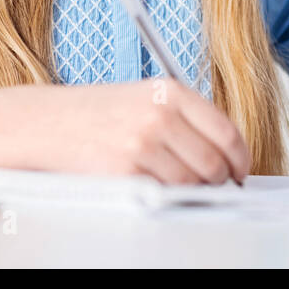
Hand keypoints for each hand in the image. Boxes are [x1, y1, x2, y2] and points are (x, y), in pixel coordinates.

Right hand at [20, 79, 250, 184]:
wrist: (48, 122)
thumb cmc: (99, 113)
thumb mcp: (148, 97)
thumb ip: (187, 118)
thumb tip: (225, 153)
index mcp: (171, 92)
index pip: (226, 132)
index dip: (240, 158)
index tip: (241, 170)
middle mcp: (160, 115)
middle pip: (214, 162)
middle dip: (220, 180)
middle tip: (216, 185)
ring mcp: (142, 144)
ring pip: (191, 182)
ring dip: (193, 191)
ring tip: (181, 184)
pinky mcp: (124, 171)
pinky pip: (163, 193)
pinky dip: (167, 196)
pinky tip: (157, 186)